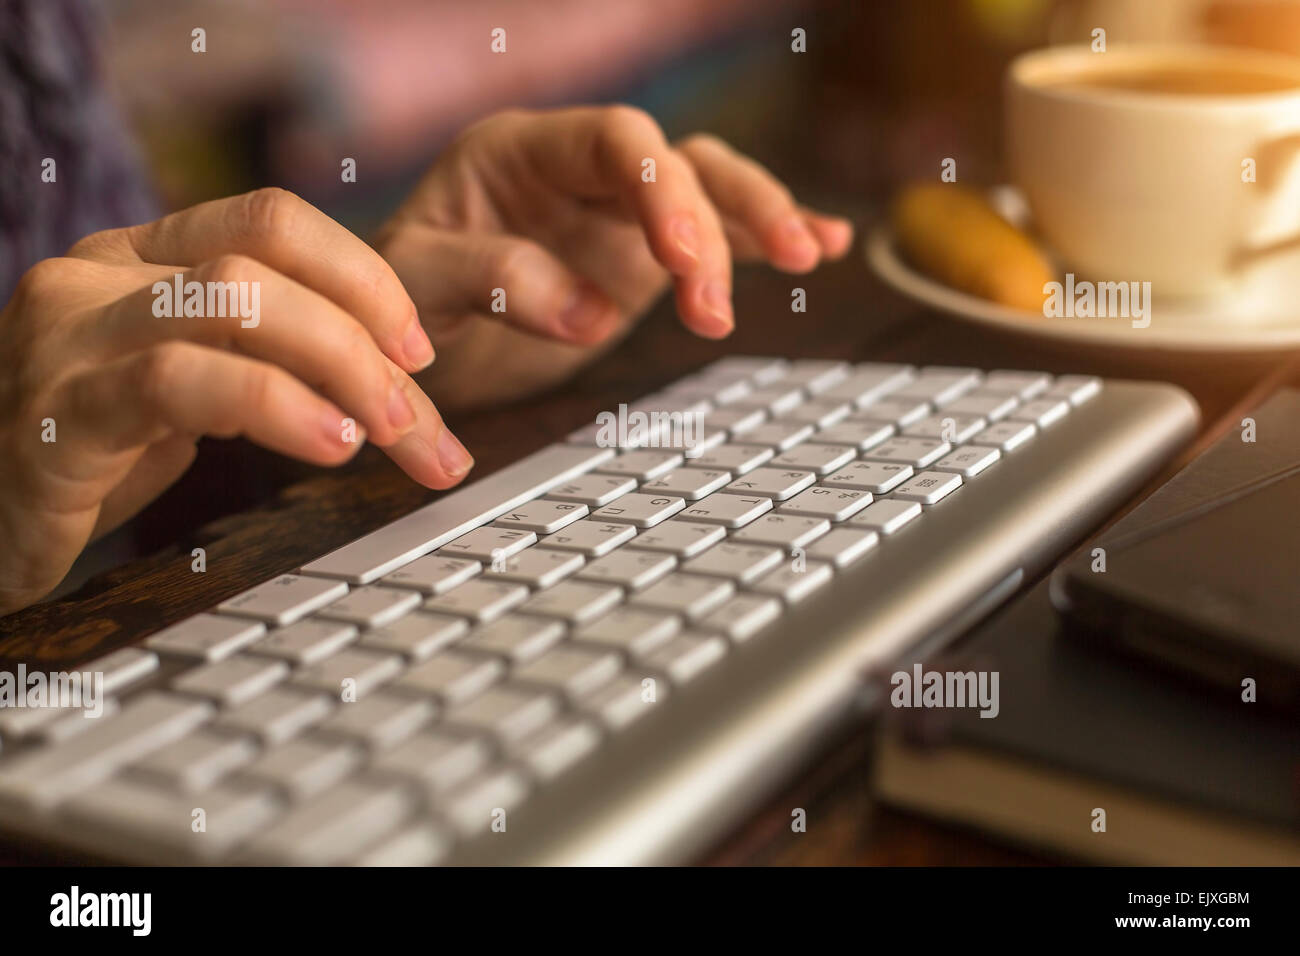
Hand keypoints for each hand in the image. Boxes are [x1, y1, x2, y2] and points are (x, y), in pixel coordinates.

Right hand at [0, 189, 473, 613]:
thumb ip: (269, 358)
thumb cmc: (94, 450)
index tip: (418, 349)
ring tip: (384, 433)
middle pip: (263, 263)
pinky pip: (177, 383)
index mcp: (140, 257)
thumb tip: (396, 381)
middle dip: (365, 340)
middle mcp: (100, 276)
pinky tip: (325, 444)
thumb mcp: (191, 385)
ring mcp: (70, 338)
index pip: (271, 220)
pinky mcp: (57, 415)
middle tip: (419, 418)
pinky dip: (273, 405)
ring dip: (337, 366)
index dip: (363, 275)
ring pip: (230, 300)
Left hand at [375, 106, 852, 408]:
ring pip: (709, 188)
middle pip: (675, 165)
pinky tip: (825, 247)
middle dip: (712, 228)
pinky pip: (717, 232)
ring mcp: (617, 212)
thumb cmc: (398, 297)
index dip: (658, 190)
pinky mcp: (642, 255)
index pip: (613, 142)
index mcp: (518, 152)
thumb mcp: (418, 283)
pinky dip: (766, 238)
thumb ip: (491, 279)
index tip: (681, 261)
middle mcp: (578, 171)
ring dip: (759, 222)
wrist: (409, 339)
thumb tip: (589, 311)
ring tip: (807, 258)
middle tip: (714, 310)